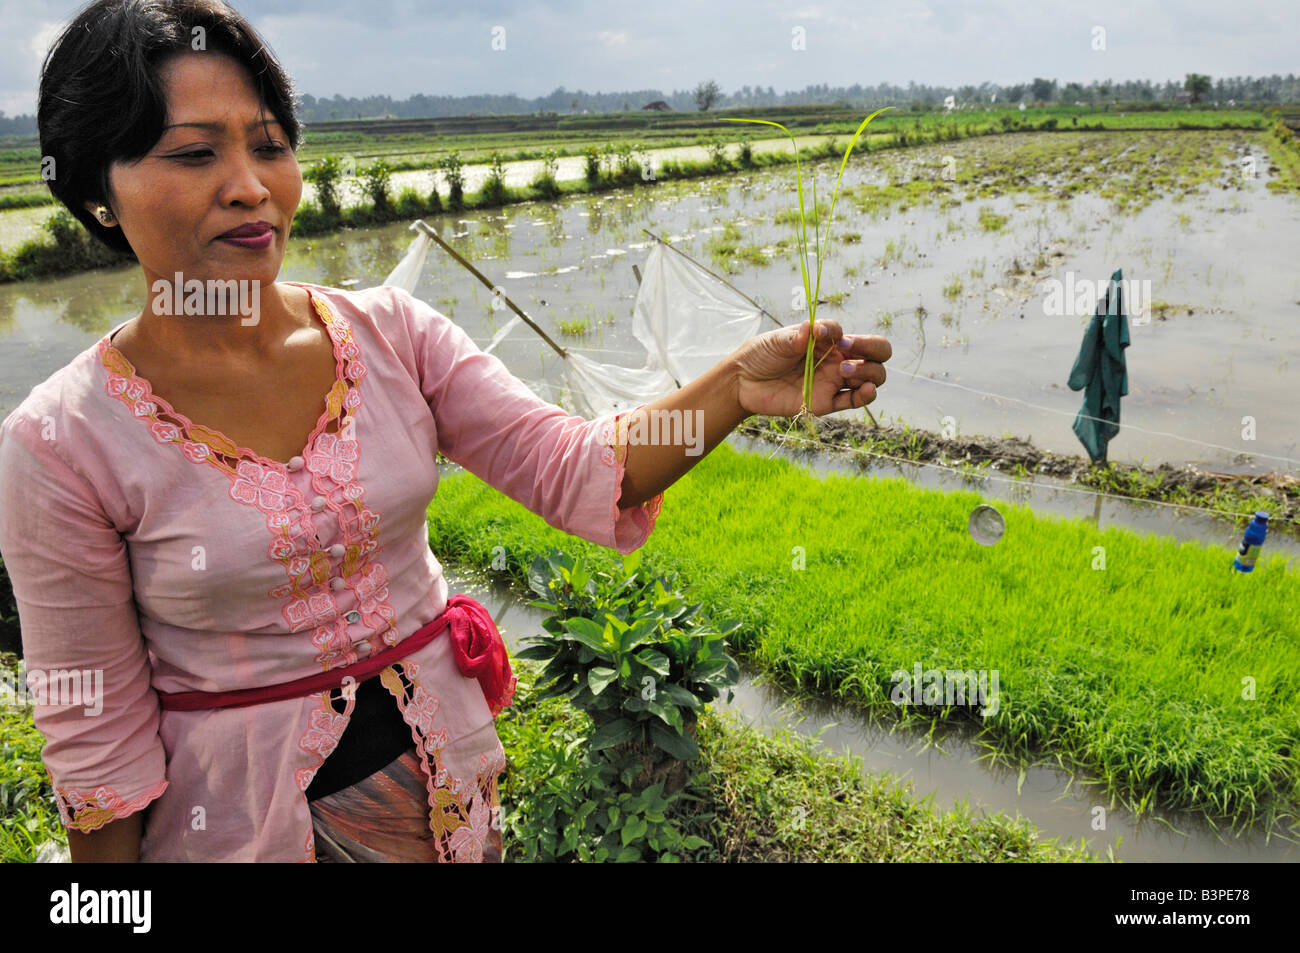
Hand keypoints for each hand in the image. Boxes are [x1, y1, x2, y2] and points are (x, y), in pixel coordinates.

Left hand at [732, 318, 890, 418]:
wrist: (743, 382)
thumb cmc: (761, 354)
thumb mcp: (777, 340)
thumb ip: (797, 336)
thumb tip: (815, 328)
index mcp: (829, 341)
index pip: (856, 335)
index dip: (847, 334)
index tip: (821, 334)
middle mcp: (837, 359)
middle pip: (877, 353)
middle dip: (871, 349)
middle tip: (847, 351)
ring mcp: (834, 381)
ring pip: (872, 376)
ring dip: (868, 371)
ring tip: (843, 371)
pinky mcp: (826, 402)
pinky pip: (855, 401)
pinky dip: (866, 396)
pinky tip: (866, 390)